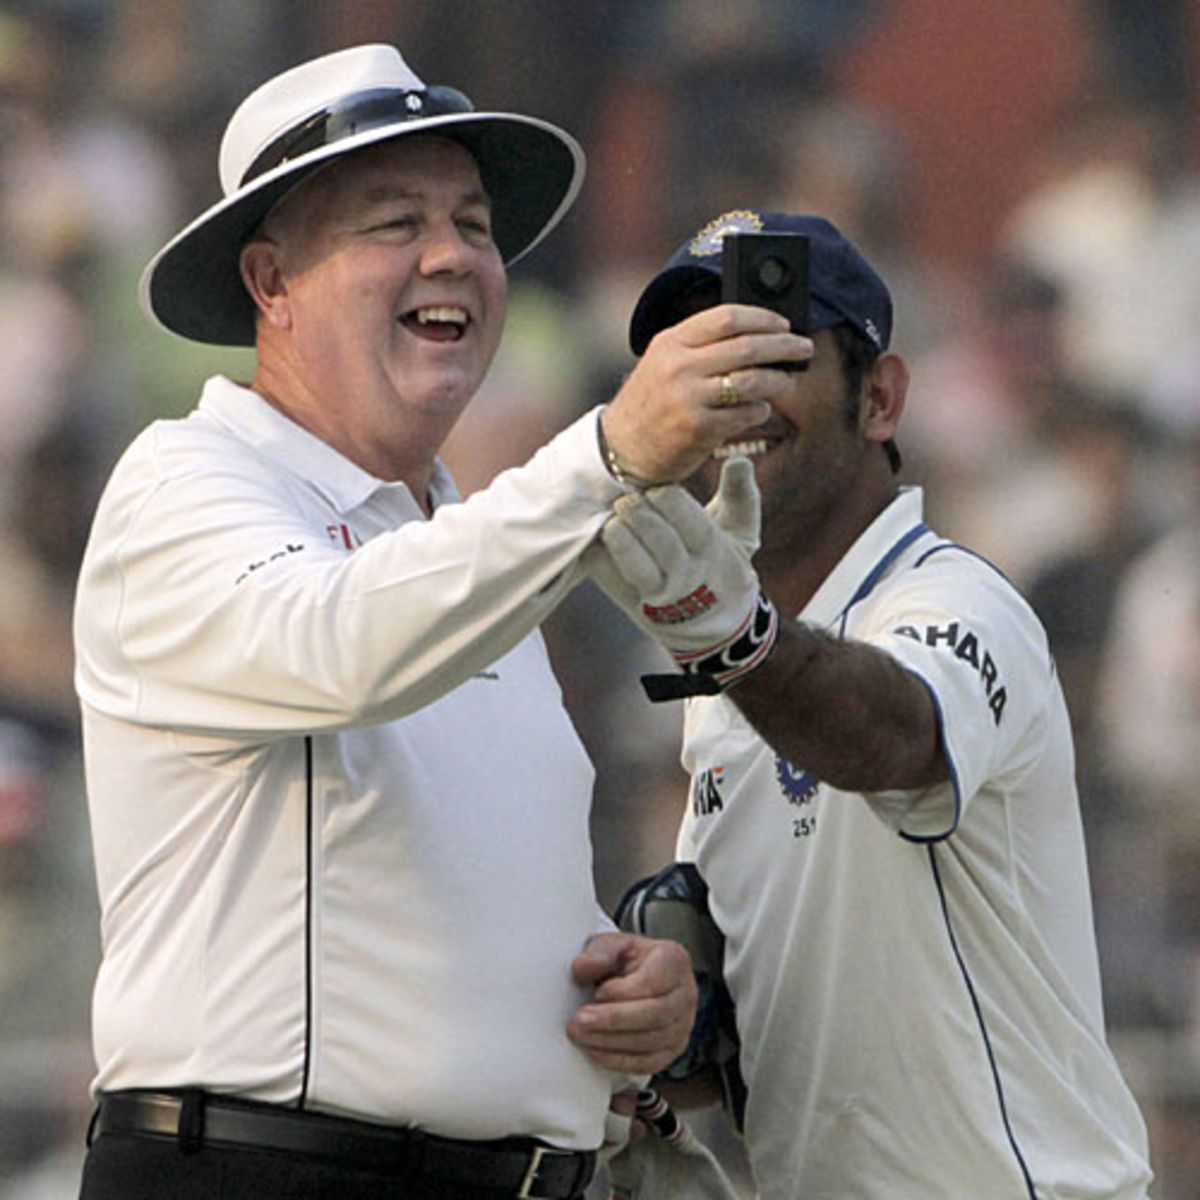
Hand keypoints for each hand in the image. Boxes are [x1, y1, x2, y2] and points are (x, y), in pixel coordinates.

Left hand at [567, 932, 696, 1074]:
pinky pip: (649, 1063)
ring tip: (581, 1035)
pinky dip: (619, 1060)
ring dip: (611, 1042)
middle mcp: (686, 994)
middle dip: (612, 1020)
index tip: (596, 993)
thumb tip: (582, 968)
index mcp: (674, 961)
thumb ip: (598, 952)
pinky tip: (594, 1051)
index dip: (621, 992)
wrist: (635, 979)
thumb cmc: (626, 960)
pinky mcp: (672, 1049)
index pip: (652, 982)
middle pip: (654, 1015)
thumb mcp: (612, 944)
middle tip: (580, 1021)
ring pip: (651, 1042)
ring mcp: (683, 1025)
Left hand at [584, 457, 776, 695]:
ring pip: (637, 566)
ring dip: (621, 540)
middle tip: (627, 499)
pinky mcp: (635, 605)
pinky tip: (593, 538)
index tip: (657, 488)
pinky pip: (611, 580)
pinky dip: (599, 557)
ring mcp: (661, 594)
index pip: (691, 522)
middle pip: (661, 540)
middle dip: (639, 513)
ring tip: (613, 521)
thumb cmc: (724, 564)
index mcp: (714, 550)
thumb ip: (740, 494)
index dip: (668, 500)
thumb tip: (739, 460)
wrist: (718, 627)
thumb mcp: (741, 531)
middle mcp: (688, 574)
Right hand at [602, 303, 810, 483]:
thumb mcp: (665, 361)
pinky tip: (759, 409)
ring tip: (788, 381)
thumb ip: (700, 345)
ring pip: (752, 381)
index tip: (784, 323)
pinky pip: (745, 414)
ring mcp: (688, 399)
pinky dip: (759, 410)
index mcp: (671, 342)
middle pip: (747, 347)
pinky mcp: (699, 429)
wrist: (622, 447)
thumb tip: (758, 333)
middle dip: (784, 346)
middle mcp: (679, 367)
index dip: (763, 318)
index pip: (727, 317)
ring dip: (779, 380)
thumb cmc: (652, 402)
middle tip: (804, 348)